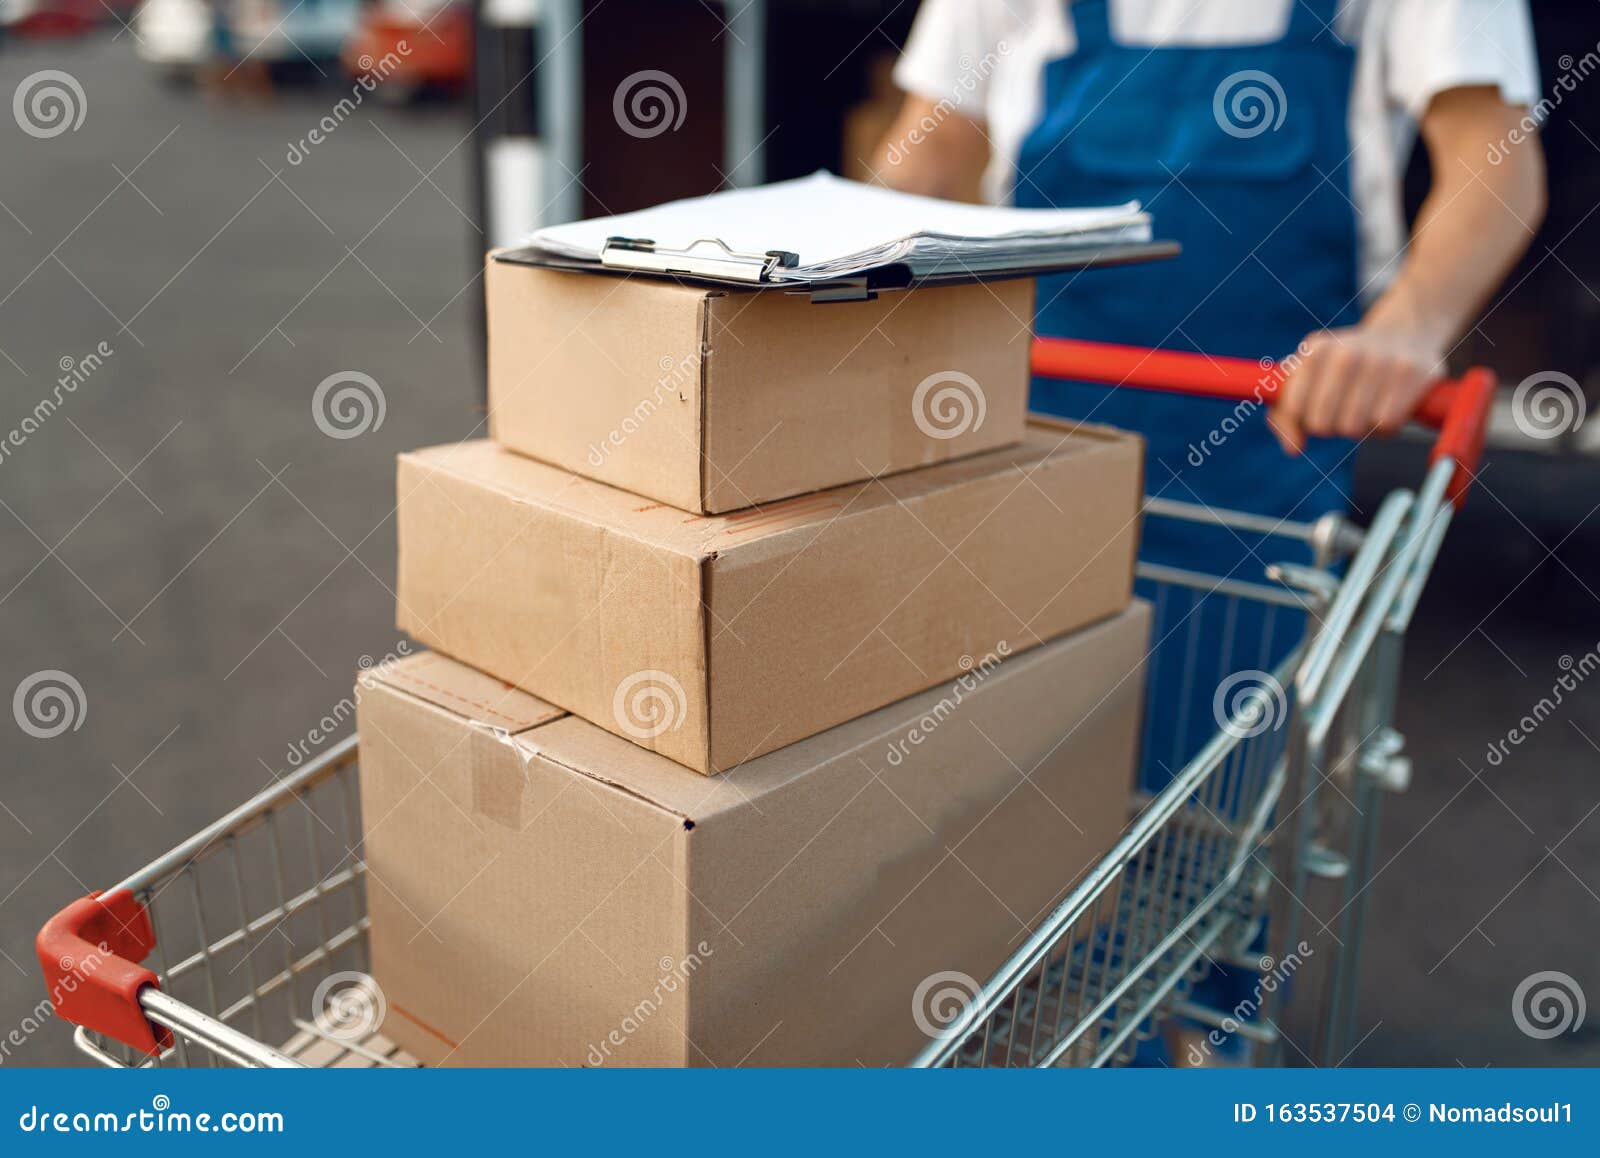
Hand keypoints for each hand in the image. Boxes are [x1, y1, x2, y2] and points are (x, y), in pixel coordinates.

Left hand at [1268, 325, 1446, 455]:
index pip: (1294, 410)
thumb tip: (1293, 449)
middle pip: (1323, 425)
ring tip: (1368, 407)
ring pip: (1355, 428)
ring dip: (1360, 428)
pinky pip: (1386, 426)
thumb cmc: (1345, 366)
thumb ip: (1286, 414)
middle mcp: (1346, 352)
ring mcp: (1381, 361)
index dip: (1304, 420)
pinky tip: (1389, 408)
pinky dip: (1386, 428)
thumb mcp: (1309, 377)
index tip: (1315, 409)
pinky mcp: (1412, 373)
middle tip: (1344, 411)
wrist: (1405, 332)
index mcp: (1315, 350)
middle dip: (1332, 426)